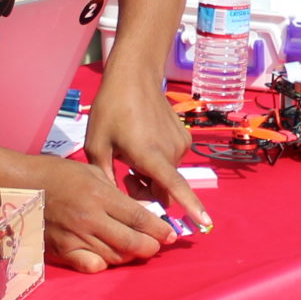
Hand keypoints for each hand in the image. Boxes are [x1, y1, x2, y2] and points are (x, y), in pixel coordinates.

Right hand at [18, 151, 175, 273]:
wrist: (24, 185)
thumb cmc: (61, 174)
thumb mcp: (93, 173)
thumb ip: (117, 194)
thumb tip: (142, 212)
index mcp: (99, 196)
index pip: (138, 217)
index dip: (158, 229)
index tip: (170, 235)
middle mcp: (89, 219)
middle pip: (130, 242)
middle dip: (150, 246)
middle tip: (156, 245)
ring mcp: (75, 236)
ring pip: (114, 257)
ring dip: (130, 256)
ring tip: (135, 249)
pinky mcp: (61, 250)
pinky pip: (90, 266)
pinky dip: (104, 264)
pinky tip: (108, 257)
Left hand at [86, 75, 210, 233]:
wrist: (135, 77)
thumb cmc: (111, 109)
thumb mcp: (96, 145)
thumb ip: (104, 178)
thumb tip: (113, 203)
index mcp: (149, 155)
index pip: (175, 186)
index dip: (190, 206)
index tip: (204, 222)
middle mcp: (171, 152)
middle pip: (165, 190)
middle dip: (148, 192)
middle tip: (126, 176)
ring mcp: (181, 144)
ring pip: (168, 176)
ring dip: (153, 176)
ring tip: (132, 156)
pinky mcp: (185, 138)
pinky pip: (172, 161)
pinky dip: (160, 162)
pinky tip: (144, 144)